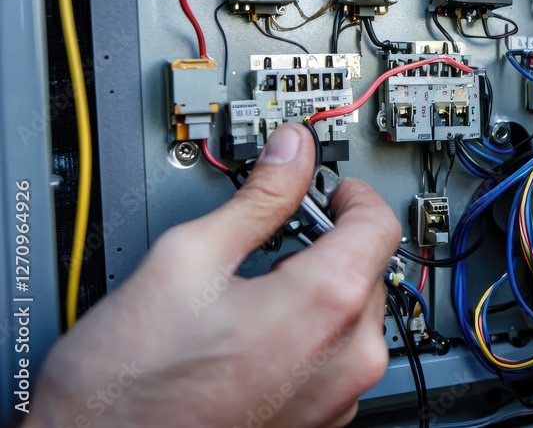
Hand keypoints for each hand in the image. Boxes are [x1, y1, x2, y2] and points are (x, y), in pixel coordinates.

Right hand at [27, 124, 400, 427]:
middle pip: (367, 269)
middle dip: (328, 243)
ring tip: (252, 292)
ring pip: (351, 315)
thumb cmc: (130, 385)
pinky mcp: (318, 423)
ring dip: (318, 291)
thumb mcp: (189, 258)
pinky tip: (254, 335)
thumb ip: (257, 197)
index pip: (379, 223)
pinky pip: (333, 359)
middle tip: (276, 235)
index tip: (329, 187)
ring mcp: (336, 399)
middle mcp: (348, 359)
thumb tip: (290, 153)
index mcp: (327, 307)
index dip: (351, 193)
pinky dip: (308, 336)